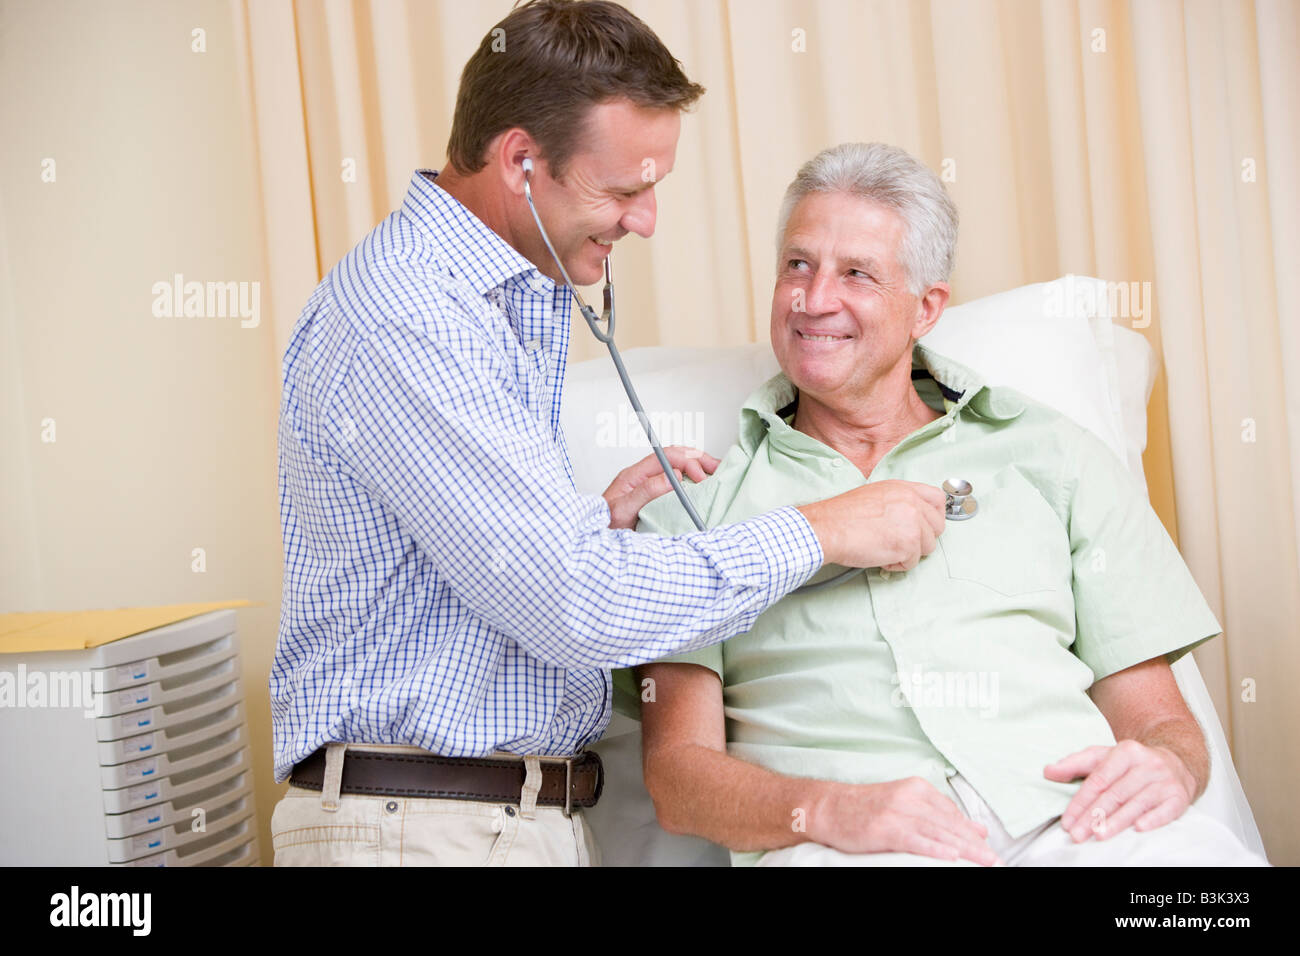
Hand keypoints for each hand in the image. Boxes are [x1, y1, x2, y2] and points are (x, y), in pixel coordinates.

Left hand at [602, 446, 719, 529]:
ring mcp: (647, 484)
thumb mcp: (624, 510)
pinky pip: (675, 479)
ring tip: (715, 473)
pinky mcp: (653, 495)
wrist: (595, 537)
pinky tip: (701, 485)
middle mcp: (641, 476)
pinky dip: (691, 478)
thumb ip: (646, 492)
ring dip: (696, 466)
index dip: (687, 462)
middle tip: (717, 469)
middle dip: (697, 459)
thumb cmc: (606, 525)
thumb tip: (671, 476)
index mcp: (634, 475)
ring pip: (676, 465)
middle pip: (674, 456)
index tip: (701, 477)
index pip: (665, 457)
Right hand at [796, 480, 945, 570]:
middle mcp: (912, 502)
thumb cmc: (841, 515)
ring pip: (927, 547)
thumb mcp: (874, 495)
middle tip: (901, 542)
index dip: (934, 515)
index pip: (937, 498)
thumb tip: (910, 518)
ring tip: (885, 548)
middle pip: (937, 526)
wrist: (827, 528)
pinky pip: (912, 562)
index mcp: (903, 488)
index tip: (927, 525)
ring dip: (908, 553)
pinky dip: (896, 564)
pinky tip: (879, 555)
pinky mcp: (908, 544)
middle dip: (922, 539)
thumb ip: (898, 502)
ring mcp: (913, 523)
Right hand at [807, 777, 1000, 865]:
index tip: (989, 848)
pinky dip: (936, 849)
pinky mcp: (886, 828)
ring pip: (939, 833)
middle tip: (995, 860)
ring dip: (965, 850)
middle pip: (950, 824)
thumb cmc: (865, 809)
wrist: (829, 807)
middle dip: (975, 845)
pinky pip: (916, 841)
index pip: (952, 813)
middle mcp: (910, 797)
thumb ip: (939, 814)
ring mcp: (898, 812)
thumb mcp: (904, 804)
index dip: (972, 832)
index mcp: (917, 788)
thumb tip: (978, 830)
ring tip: (985, 862)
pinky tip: (952, 856)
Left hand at [1044, 740, 1196, 841]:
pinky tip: (1138, 829)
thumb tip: (1048, 771)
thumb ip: (1075, 764)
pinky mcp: (1180, 796)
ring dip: (1117, 822)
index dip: (1081, 802)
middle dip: (1093, 816)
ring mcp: (1165, 781)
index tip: (1067, 821)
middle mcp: (1147, 765)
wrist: (1176, 762)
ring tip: (1098, 835)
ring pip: (1137, 804)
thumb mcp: (1103, 757)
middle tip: (1077, 835)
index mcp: (1125, 752)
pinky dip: (1153, 820)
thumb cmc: (1131, 764)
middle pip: (1115, 794)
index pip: (1098, 780)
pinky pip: (1166, 810)